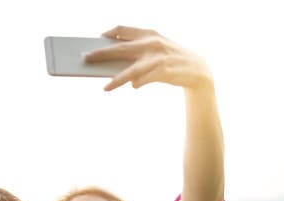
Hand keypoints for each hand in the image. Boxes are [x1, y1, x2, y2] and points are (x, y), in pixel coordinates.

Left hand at [85, 26, 212, 91]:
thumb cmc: (170, 58)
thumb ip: (137, 50)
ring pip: (131, 71)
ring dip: (116, 80)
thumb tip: (112, 63)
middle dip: (101, 54)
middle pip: (120, 48)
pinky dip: (137, 84)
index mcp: (148, 33)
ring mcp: (157, 58)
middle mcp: (151, 43)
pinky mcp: (163, 72)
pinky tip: (133, 86)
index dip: (109, 33)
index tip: (98, 37)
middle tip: (86, 58)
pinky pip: (144, 81)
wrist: (197, 69)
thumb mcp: (155, 47)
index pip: (124, 29)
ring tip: (105, 88)